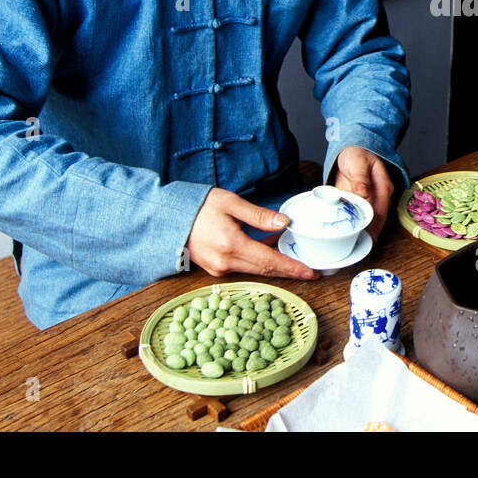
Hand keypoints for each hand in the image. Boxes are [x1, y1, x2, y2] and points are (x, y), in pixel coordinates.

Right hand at [186, 187, 317, 279]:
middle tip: (309, 271)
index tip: (310, 273)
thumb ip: (259, 215)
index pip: (269, 262)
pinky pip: (243, 268)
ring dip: (274, 266)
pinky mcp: (214, 268)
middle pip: (264, 271)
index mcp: (231, 245)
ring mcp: (218, 268)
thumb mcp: (231, 203)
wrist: (167, 218)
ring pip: (254, 271)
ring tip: (293, 260)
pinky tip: (268, 252)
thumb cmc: (198, 207)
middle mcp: (225, 262)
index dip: (291, 268)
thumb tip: (284, 223)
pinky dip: (258, 263)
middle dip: (288, 271)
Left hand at [332, 146, 395, 240]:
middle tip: (358, 247)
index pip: (381, 211)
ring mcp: (366, 200)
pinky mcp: (355, 201)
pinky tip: (341, 233)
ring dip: (358, 231)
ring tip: (349, 245)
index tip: (370, 239)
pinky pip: (353, 215)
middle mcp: (377, 197)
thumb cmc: (358, 153)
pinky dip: (348, 224)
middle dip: (368, 235)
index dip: (376, 227)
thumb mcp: (359, 162)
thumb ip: (361, 179)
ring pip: (364, 220)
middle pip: (375, 220)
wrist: (350, 149)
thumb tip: (364, 194)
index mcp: (383, 188)